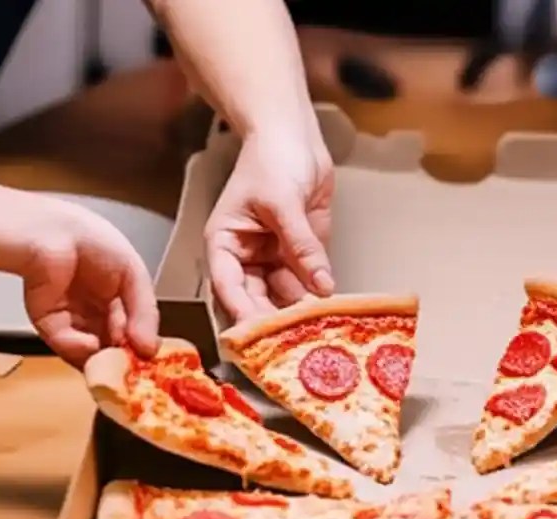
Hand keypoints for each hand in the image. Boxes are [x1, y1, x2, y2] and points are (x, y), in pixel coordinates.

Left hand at [21, 203, 158, 367]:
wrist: (53, 232)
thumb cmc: (93, 240)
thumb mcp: (134, 274)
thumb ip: (146, 312)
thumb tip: (151, 348)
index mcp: (116, 296)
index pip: (131, 330)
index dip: (139, 346)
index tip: (149, 363)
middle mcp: (93, 309)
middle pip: (110, 345)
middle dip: (121, 358)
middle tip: (132, 371)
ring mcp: (70, 319)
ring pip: (89, 351)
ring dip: (100, 357)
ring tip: (112, 359)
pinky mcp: (48, 323)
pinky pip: (65, 344)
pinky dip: (78, 348)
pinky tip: (90, 345)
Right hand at [206, 131, 334, 322]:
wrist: (293, 135)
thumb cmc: (272, 159)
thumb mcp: (283, 202)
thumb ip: (301, 245)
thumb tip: (321, 285)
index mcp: (225, 244)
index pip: (227, 287)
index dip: (241, 312)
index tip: (259, 336)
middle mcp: (246, 259)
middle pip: (253, 300)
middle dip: (272, 321)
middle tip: (293, 344)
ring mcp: (272, 260)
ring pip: (281, 298)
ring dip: (297, 314)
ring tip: (316, 334)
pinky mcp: (298, 257)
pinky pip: (306, 284)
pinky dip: (317, 298)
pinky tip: (331, 314)